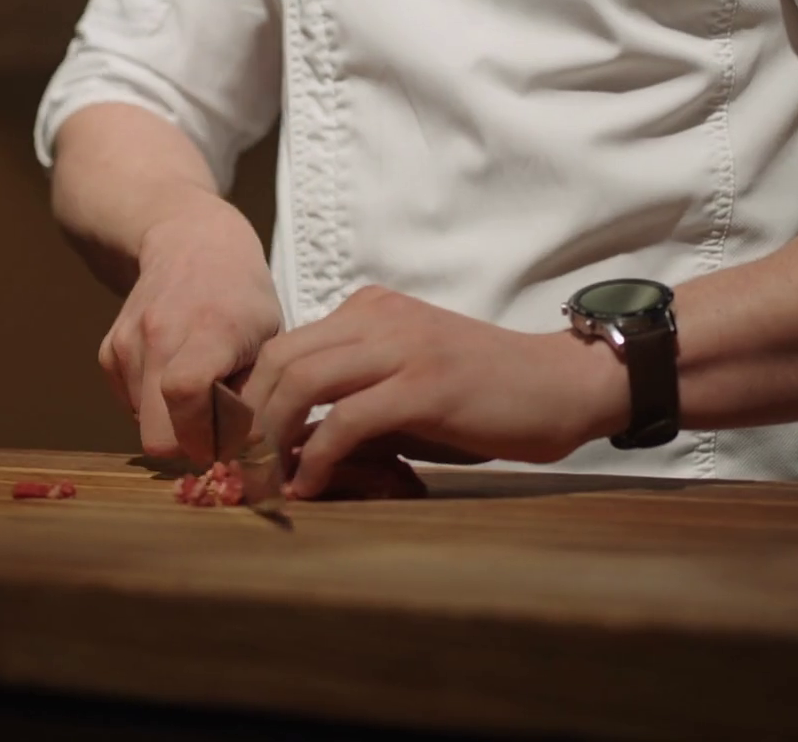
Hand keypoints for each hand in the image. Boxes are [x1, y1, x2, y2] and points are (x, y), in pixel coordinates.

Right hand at [99, 195, 282, 464]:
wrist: (191, 243)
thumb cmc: (242, 296)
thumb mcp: (269, 337)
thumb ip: (256, 393)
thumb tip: (245, 450)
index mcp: (209, 329)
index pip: (186, 395)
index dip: (202, 435)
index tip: (223, 442)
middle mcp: (160, 333)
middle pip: (155, 431)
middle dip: (185, 442)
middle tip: (212, 428)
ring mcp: (128, 341)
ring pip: (142, 422)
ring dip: (170, 419)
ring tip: (198, 388)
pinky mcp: (109, 350)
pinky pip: (128, 403)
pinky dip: (150, 404)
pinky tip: (173, 374)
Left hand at [241, 286, 627, 497]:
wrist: (564, 386)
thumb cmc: (486, 398)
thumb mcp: (406, 388)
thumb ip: (351, 405)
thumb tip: (288, 451)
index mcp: (368, 310)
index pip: (281, 347)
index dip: (249, 398)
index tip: (234, 447)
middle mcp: (377, 317)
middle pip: (277, 360)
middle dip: (246, 419)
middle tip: (235, 470)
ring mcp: (401, 347)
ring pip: (300, 382)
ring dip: (270, 437)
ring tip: (262, 481)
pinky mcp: (424, 386)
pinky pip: (347, 420)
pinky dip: (316, 457)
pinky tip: (309, 486)